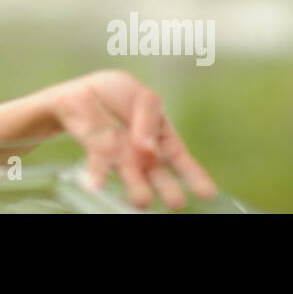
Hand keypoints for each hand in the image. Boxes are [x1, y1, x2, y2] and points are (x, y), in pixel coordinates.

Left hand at [49, 70, 217, 209]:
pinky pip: (99, 168)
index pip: (181, 160)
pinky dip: (98, 176)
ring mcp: (121, 158)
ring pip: (133, 178)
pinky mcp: (98, 156)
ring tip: (142, 200)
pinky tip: (96, 185)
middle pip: (160, 178)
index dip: (195, 177)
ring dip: (138, 190)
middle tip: (176, 201)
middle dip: (168, 191)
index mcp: (162, 139)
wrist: (83, 92)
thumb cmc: (120, 95)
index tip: (209, 194)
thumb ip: (149, 118)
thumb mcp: (144, 98)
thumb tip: (148, 148)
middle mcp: (144, 156)